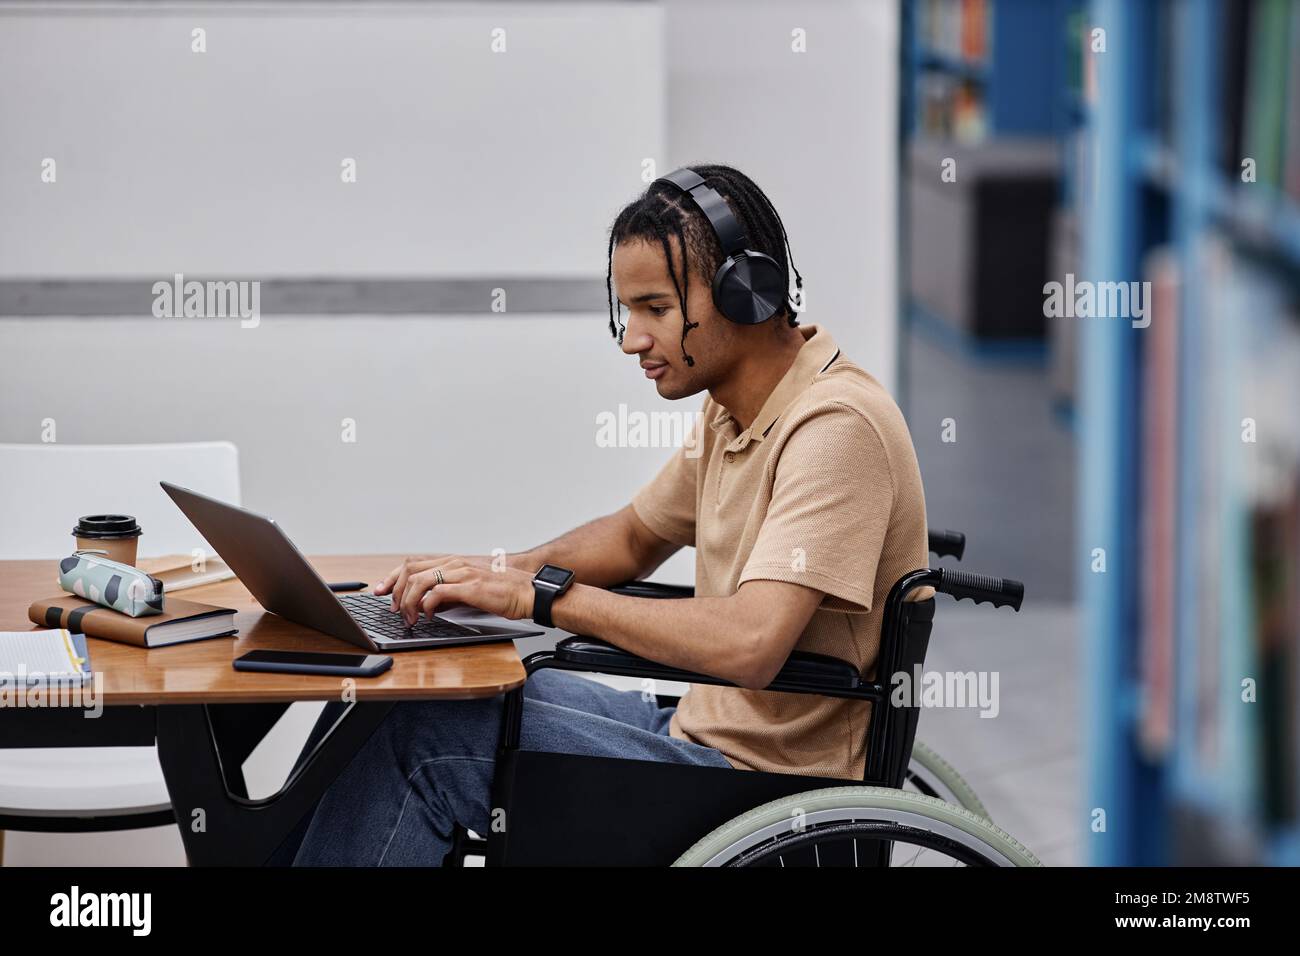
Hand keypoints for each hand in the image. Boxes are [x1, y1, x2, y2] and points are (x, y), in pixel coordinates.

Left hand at [382, 555, 535, 625]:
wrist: (529, 592)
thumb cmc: (505, 591)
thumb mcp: (471, 588)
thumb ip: (450, 593)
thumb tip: (430, 605)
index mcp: (453, 561)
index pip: (413, 563)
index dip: (392, 577)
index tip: (381, 591)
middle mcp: (455, 563)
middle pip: (410, 569)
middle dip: (394, 590)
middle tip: (392, 608)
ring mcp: (461, 573)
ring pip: (419, 581)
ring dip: (408, 601)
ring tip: (409, 617)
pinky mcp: (469, 587)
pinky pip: (437, 594)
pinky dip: (426, 606)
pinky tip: (428, 616)